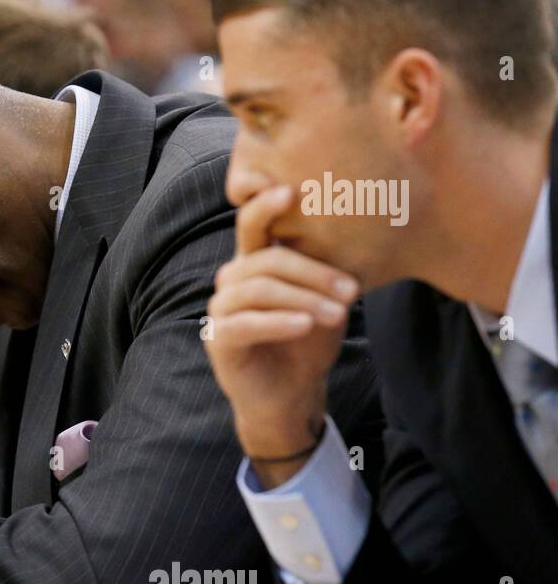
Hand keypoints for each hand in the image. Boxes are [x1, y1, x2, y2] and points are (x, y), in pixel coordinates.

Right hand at [205, 185, 358, 484]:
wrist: (291, 393)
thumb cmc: (308, 341)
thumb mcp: (324, 299)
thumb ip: (326, 269)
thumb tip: (365, 230)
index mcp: (255, 262)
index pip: (252, 225)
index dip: (264, 205)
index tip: (290, 190)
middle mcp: (232, 280)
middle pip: (267, 260)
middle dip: (313, 272)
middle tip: (352, 290)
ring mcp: (221, 309)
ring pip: (259, 289)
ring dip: (304, 298)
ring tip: (338, 314)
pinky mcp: (218, 339)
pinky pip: (245, 323)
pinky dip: (279, 321)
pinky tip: (305, 325)